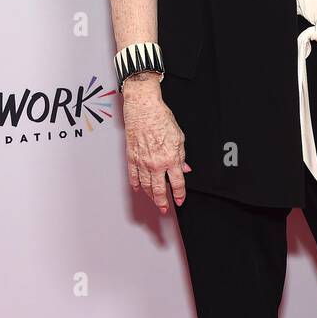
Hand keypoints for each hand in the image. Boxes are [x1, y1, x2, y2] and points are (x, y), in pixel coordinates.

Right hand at [121, 77, 190, 211]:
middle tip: (164, 209)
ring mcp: (142, 162)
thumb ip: (181, 156)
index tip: (180, 200)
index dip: (179, 194)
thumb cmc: (161, 119)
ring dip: (150, 196)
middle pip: (159, 189)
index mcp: (170, 158)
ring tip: (154, 201)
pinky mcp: (131, 157)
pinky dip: (136, 184)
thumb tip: (185, 168)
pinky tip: (138, 188)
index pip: (177, 183)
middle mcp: (156, 163)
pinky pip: (133, 175)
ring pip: (145, 185)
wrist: (143, 108)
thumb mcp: (179, 137)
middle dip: (163, 202)